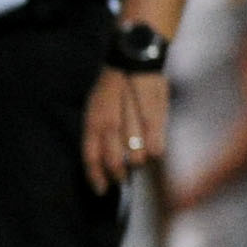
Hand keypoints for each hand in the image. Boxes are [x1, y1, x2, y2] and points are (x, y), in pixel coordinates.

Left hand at [83, 69, 168, 193]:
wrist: (134, 57)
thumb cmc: (116, 88)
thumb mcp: (99, 108)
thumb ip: (101, 135)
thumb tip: (106, 165)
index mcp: (93, 120)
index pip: (90, 156)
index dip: (95, 176)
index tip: (101, 190)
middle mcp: (108, 121)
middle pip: (114, 161)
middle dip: (119, 173)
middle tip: (123, 177)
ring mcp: (131, 120)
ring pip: (136, 157)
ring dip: (139, 159)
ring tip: (139, 149)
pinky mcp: (155, 115)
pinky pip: (156, 147)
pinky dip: (155, 148)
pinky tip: (154, 145)